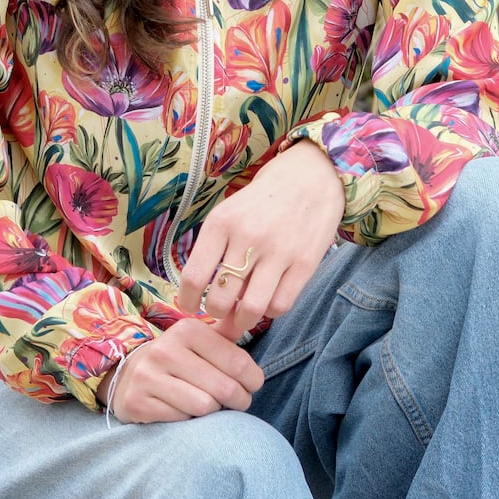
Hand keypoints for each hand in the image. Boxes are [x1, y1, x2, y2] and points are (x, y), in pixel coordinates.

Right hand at [99, 320, 264, 421]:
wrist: (128, 377)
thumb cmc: (177, 359)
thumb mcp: (199, 339)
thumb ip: (226, 331)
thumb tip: (246, 312)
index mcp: (187, 330)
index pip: (238, 361)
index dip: (253, 379)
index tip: (253, 385)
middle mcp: (165, 350)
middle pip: (225, 388)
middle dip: (240, 400)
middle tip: (239, 401)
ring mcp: (148, 377)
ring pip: (205, 406)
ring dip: (214, 411)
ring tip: (212, 404)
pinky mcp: (138, 403)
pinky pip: (183, 420)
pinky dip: (190, 420)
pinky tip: (186, 411)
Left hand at [177, 138, 345, 341]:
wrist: (311, 176)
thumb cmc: (262, 200)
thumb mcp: (229, 213)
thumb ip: (215, 250)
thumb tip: (201, 296)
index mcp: (222, 223)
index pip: (194, 277)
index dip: (188, 301)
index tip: (192, 306)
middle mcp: (248, 237)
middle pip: (221, 300)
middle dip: (217, 314)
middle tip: (221, 312)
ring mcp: (279, 251)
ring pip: (252, 310)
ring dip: (243, 321)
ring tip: (242, 316)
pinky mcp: (305, 263)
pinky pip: (281, 305)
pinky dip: (270, 311)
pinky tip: (267, 300)